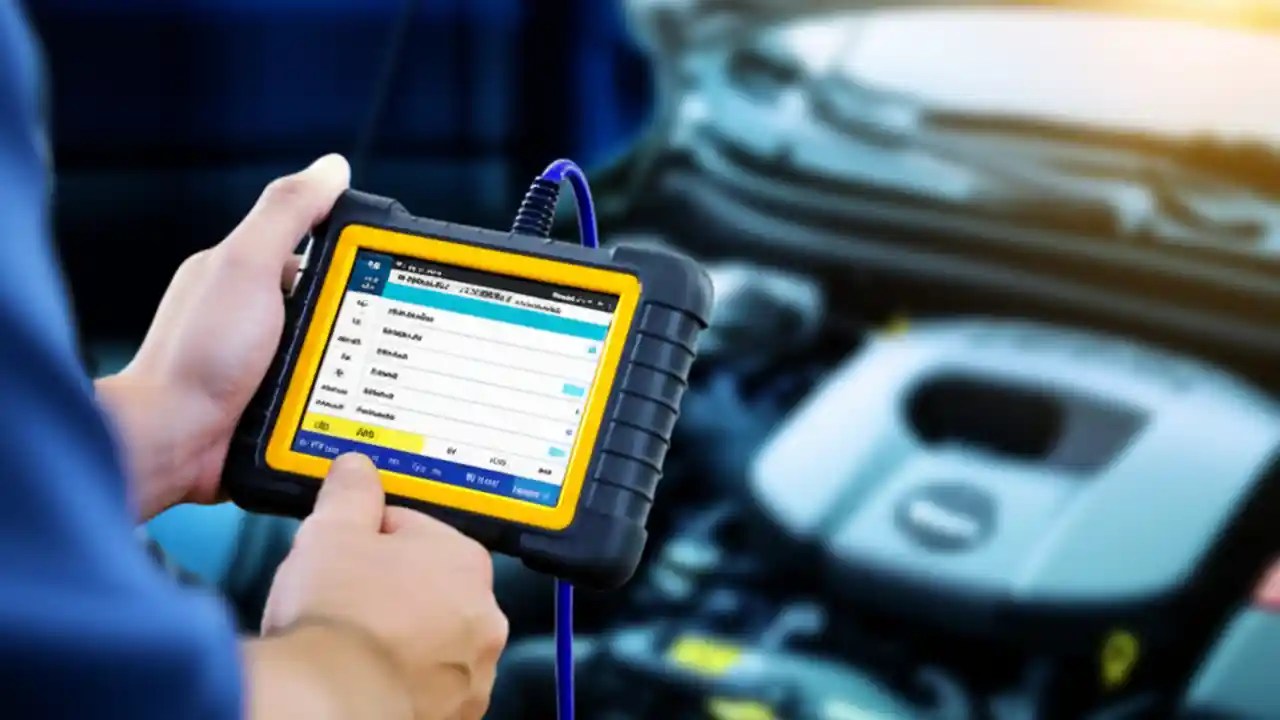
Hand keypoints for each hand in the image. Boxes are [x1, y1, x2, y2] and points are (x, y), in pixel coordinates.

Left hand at [95, 154, 348, 517]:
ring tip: (373, 381)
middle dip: (359, 324)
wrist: (171, 443)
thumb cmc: (197, 356)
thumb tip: (332, 167)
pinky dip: (338, 400)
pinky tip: (352, 407)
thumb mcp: (247, 266)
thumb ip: (286, 212)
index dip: (358, 263)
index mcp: (249, 273)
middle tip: (374, 340)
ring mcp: (264, 362)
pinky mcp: (273, 405)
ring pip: (334, 354)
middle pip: (335, 306)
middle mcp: (257, 315)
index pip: (324, 254)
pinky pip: (323, 394)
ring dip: (353, 368)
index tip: (386, 278)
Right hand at [261, 453, 507, 719]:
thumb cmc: (337, 613)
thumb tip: (358, 467)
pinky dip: (406, 683)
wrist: (330, 701)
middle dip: (390, 591)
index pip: (413, 532)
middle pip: (428, 589)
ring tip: (355, 648)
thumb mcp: (331, 531)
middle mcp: (484, 616)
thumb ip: (351, 493)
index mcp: (464, 559)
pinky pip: (430, 687)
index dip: (368, 541)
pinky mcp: (458, 715)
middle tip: (344, 605)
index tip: (341, 558)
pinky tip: (370, 680)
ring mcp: (474, 671)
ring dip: (403, 640)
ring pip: (434, 641)